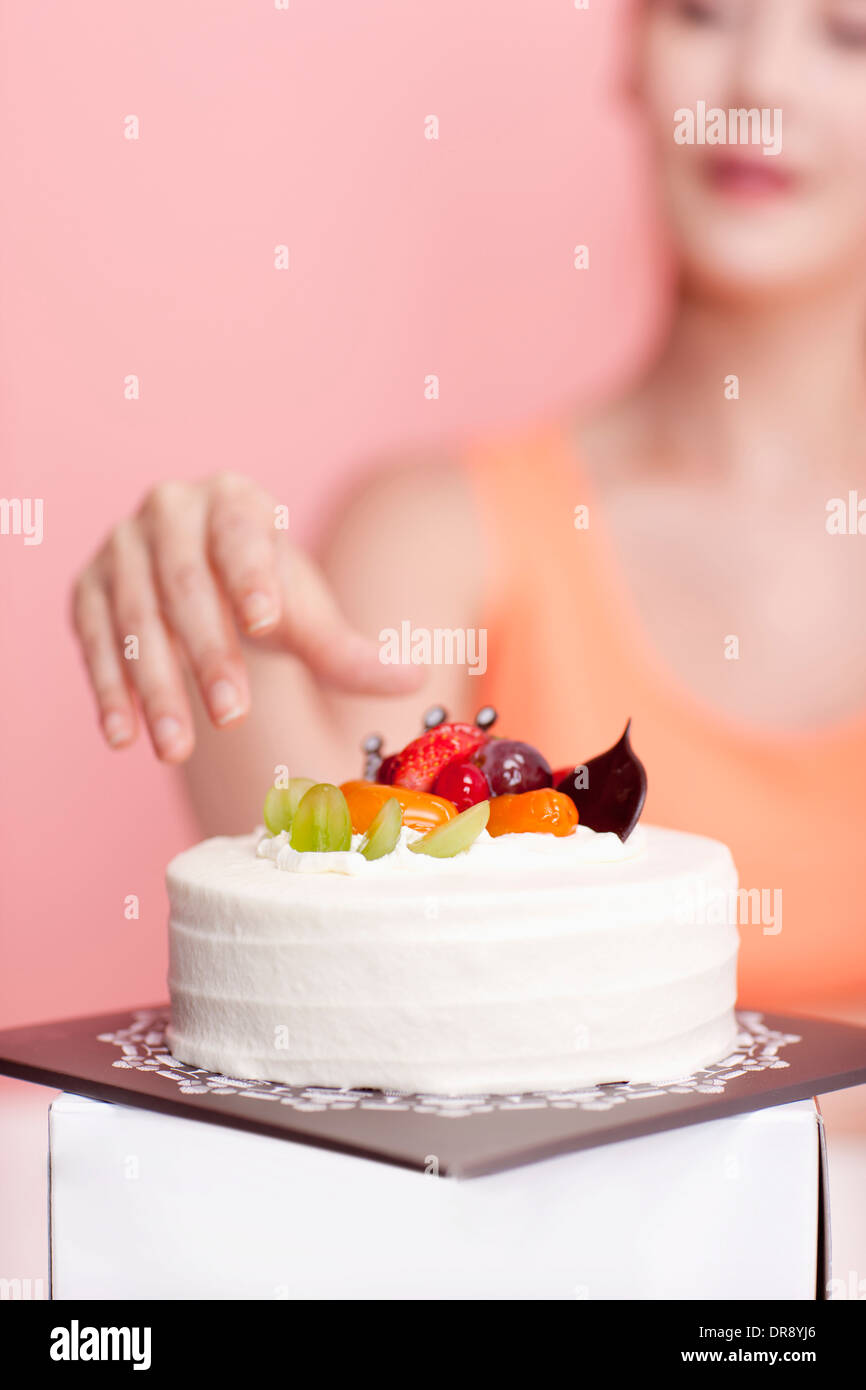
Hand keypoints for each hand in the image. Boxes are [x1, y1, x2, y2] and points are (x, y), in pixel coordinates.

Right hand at [71, 472, 421, 760]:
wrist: (206, 589)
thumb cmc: (263, 596)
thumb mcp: (306, 617)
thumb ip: (350, 652)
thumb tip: (414, 680)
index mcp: (234, 501)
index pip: (242, 535)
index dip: (251, 577)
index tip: (266, 624)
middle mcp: (170, 511)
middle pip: (186, 586)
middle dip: (208, 656)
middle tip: (230, 717)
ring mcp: (120, 547)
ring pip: (134, 619)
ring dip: (154, 687)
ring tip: (176, 751)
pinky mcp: (86, 588)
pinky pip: (92, 642)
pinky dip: (107, 691)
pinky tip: (125, 738)